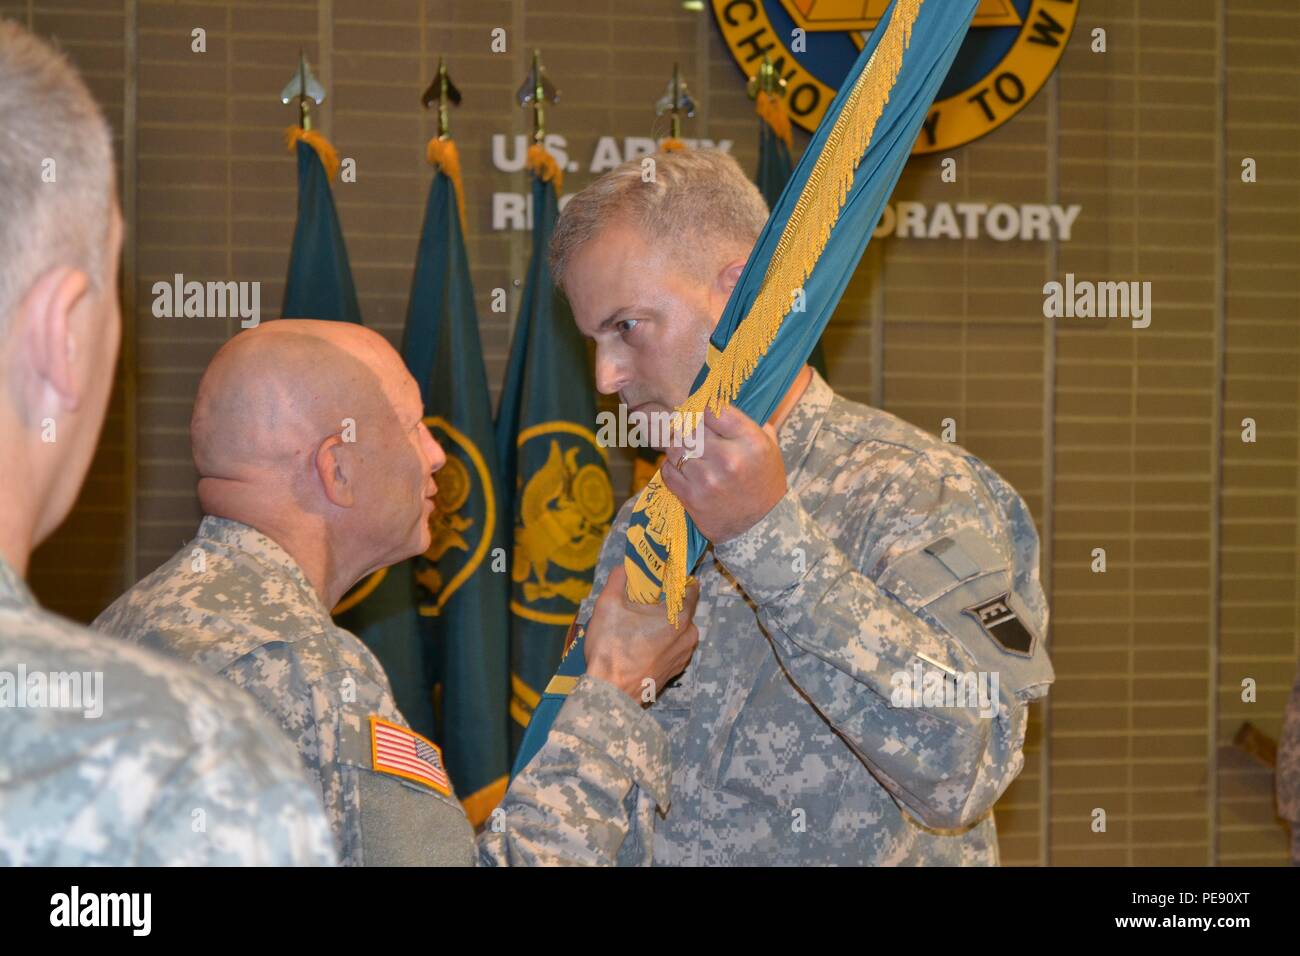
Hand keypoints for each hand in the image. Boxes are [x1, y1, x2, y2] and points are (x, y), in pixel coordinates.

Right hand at [584, 566, 699, 703]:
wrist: (610, 693)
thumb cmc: (611, 648)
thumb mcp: (608, 605)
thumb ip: (618, 579)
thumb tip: (625, 566)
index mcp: (679, 617)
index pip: (691, 589)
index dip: (678, 579)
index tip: (664, 574)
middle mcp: (688, 637)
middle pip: (682, 610)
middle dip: (666, 603)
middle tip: (644, 599)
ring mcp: (683, 656)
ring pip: (678, 630)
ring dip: (664, 624)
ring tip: (639, 621)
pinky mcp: (674, 671)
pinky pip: (673, 648)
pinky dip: (662, 642)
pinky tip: (641, 642)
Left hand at [659, 404, 786, 542]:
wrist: (760, 527)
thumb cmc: (764, 482)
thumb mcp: (769, 447)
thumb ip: (747, 423)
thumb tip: (719, 400)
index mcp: (751, 441)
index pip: (713, 409)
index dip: (704, 410)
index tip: (704, 416)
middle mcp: (729, 458)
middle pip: (690, 428)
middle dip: (690, 430)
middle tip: (694, 436)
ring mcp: (708, 480)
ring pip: (675, 448)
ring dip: (679, 449)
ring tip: (689, 454)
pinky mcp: (692, 498)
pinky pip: (667, 471)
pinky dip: (671, 468)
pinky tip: (683, 470)